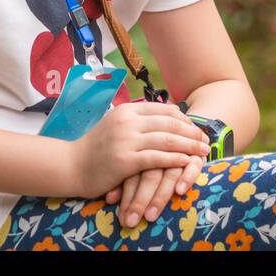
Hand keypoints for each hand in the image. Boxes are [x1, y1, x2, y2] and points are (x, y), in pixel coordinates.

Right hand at [72, 100, 209, 197]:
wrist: (70, 166)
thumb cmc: (95, 147)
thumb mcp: (116, 124)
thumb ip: (137, 120)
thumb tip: (164, 117)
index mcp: (127, 109)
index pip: (165, 110)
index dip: (185, 119)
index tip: (196, 129)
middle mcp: (128, 121)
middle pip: (170, 123)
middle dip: (192, 132)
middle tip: (206, 141)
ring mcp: (126, 140)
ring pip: (167, 140)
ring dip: (189, 146)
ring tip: (202, 152)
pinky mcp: (124, 160)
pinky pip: (157, 158)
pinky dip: (175, 160)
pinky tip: (187, 163)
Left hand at [105, 154, 205, 227]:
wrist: (180, 142)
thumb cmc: (151, 159)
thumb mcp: (135, 168)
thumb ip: (123, 180)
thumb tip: (110, 199)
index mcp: (142, 146)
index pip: (133, 171)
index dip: (126, 195)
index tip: (121, 216)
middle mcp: (161, 147)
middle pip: (150, 173)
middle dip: (140, 200)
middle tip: (131, 221)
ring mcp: (180, 149)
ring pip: (170, 172)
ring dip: (160, 196)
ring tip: (150, 216)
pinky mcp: (197, 154)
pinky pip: (194, 166)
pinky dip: (187, 177)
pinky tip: (179, 191)